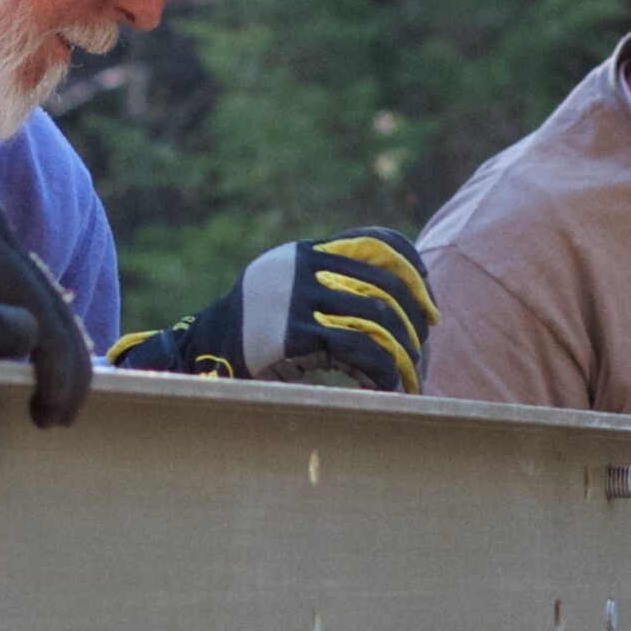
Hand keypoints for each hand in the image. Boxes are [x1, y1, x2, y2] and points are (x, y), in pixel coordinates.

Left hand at [0, 190, 91, 426]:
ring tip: (49, 403)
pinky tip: (30, 371)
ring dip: (49, 350)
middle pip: (48, 299)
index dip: (56, 364)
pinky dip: (28, 336)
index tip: (51, 414)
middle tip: (60, 418)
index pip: (37, 301)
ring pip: (41, 300)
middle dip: (61, 361)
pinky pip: (21, 298)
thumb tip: (27, 333)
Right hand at [109, 227, 437, 392]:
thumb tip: (396, 304)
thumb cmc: (256, 333)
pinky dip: (381, 372)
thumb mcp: (291, 295)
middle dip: (416, 321)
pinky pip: (355, 349)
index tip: (429, 305)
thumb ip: (331, 287)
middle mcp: (303, 266)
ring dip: (403, 354)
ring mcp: (295, 298)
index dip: (414, 270)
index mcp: (308, 251)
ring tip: (408, 379)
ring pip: (376, 319)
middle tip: (422, 351)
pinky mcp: (289, 333)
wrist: (201, 353)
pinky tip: (385, 389)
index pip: (378, 241)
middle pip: (386, 284)